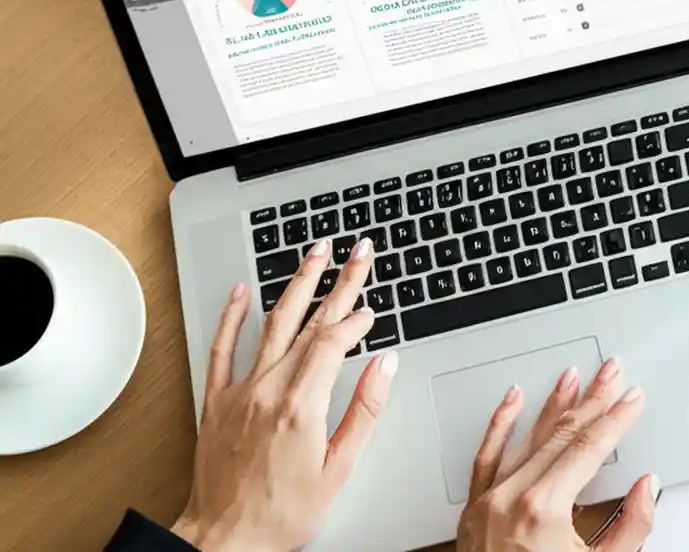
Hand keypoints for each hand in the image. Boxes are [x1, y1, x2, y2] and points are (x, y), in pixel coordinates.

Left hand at [171, 238, 397, 551]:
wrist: (224, 539)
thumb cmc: (283, 514)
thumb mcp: (339, 469)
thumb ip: (364, 411)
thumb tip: (385, 366)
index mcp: (302, 406)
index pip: (334, 342)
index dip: (357, 318)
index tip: (373, 307)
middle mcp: (269, 390)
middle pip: (309, 321)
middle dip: (337, 281)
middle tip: (358, 251)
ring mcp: (240, 391)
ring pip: (271, 324)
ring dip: (295, 284)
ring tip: (314, 254)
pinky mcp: (217, 401)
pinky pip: (223, 349)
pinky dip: (232, 316)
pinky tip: (242, 290)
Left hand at [457, 358, 658, 550]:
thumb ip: (631, 529)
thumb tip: (646, 488)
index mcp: (543, 511)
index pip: (589, 448)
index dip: (617, 419)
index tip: (634, 398)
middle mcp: (510, 498)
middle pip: (561, 434)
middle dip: (592, 400)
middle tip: (612, 373)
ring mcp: (487, 503)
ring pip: (525, 437)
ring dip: (553, 403)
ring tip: (573, 376)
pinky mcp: (472, 512)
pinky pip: (485, 457)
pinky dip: (500, 424)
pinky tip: (513, 400)